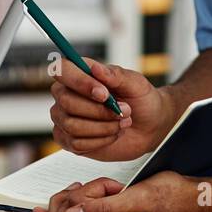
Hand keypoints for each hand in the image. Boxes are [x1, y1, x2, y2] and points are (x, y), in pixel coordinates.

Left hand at [33, 171, 211, 211]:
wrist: (190, 204)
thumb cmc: (170, 198)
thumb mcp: (139, 197)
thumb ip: (103, 208)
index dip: (83, 193)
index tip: (106, 186)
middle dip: (80, 194)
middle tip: (107, 187)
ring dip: (84, 195)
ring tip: (110, 189)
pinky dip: (82, 201)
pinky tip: (94, 194)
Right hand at [49, 57, 174, 160]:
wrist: (150, 127)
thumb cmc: (140, 100)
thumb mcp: (136, 83)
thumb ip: (115, 75)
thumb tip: (95, 68)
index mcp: (79, 72)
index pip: (62, 70)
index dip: (80, 82)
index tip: (104, 94)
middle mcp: (66, 94)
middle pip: (66, 102)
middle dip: (99, 111)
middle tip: (124, 110)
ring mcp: (65, 118)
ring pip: (72, 126)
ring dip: (103, 127)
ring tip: (121, 122)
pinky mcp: (70, 140)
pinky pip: (77, 143)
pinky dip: (101, 140)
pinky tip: (112, 133)